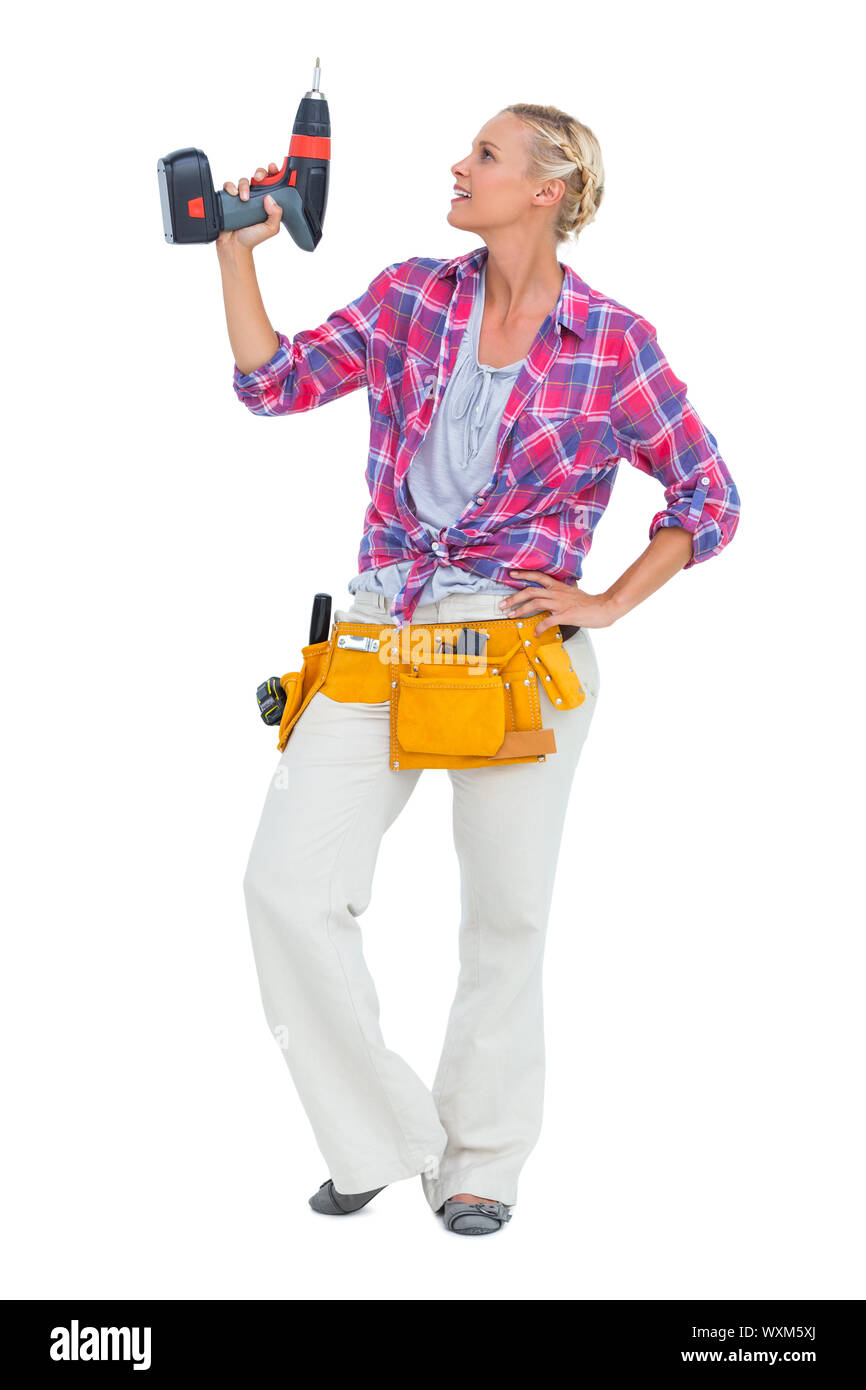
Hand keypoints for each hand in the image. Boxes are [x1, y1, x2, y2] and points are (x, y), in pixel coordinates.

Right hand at [216, 162, 283, 252]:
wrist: (234, 246)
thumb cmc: (253, 238)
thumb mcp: (271, 228)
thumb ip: (276, 215)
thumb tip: (270, 198)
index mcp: (266, 202)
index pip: (272, 183)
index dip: (273, 173)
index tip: (273, 169)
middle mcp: (254, 197)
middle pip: (257, 177)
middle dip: (260, 173)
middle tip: (259, 178)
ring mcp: (241, 197)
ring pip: (243, 181)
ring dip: (244, 186)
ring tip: (244, 199)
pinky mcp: (228, 198)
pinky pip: (228, 186)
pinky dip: (230, 187)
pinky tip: (233, 195)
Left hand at [498, 570, 616, 633]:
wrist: (605, 607)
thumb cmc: (589, 603)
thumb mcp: (572, 594)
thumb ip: (559, 595)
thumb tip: (549, 600)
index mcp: (558, 587)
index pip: (538, 576)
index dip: (524, 575)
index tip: (511, 574)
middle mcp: (557, 593)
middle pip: (531, 590)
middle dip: (514, 597)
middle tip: (502, 604)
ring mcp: (561, 604)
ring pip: (535, 602)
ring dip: (520, 609)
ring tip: (511, 615)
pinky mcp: (565, 615)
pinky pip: (548, 621)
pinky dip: (539, 628)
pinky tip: (535, 633)